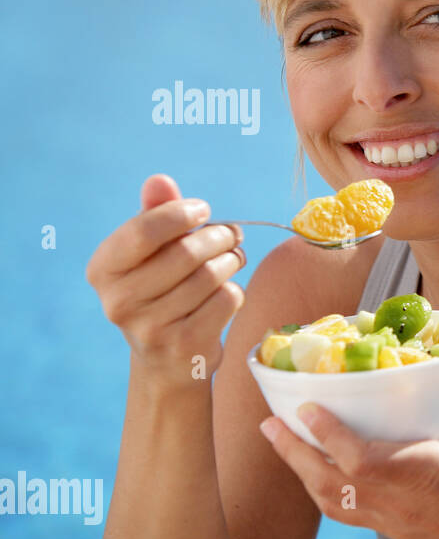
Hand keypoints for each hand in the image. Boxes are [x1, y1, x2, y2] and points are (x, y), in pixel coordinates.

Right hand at [86, 174, 243, 388]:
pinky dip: (235, 289)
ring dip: (232, 260)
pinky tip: (228, 290)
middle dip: (218, 236)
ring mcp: (150, 327)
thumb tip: (160, 180)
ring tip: (234, 258)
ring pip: (211, 275)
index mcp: (103, 270)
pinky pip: (227, 299)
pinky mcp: (184, 345)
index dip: (180, 213)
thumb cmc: (161, 289)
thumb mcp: (151, 252)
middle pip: (186, 252)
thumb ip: (155, 213)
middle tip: (232, 234)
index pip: (144, 230)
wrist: (167, 358)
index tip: (204, 210)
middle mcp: (119, 301)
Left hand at [258, 335, 438, 538]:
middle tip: (268, 423)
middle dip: (294, 453)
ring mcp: (393, 523)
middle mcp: (398, 501)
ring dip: (303, 473)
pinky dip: (326, 492)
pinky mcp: (396, 535)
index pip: (359, 459)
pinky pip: (348, 514)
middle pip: (327, 483)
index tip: (304, 407)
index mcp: (424, 474)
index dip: (326, 434)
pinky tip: (322, 476)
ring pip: (332, 502)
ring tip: (283, 444)